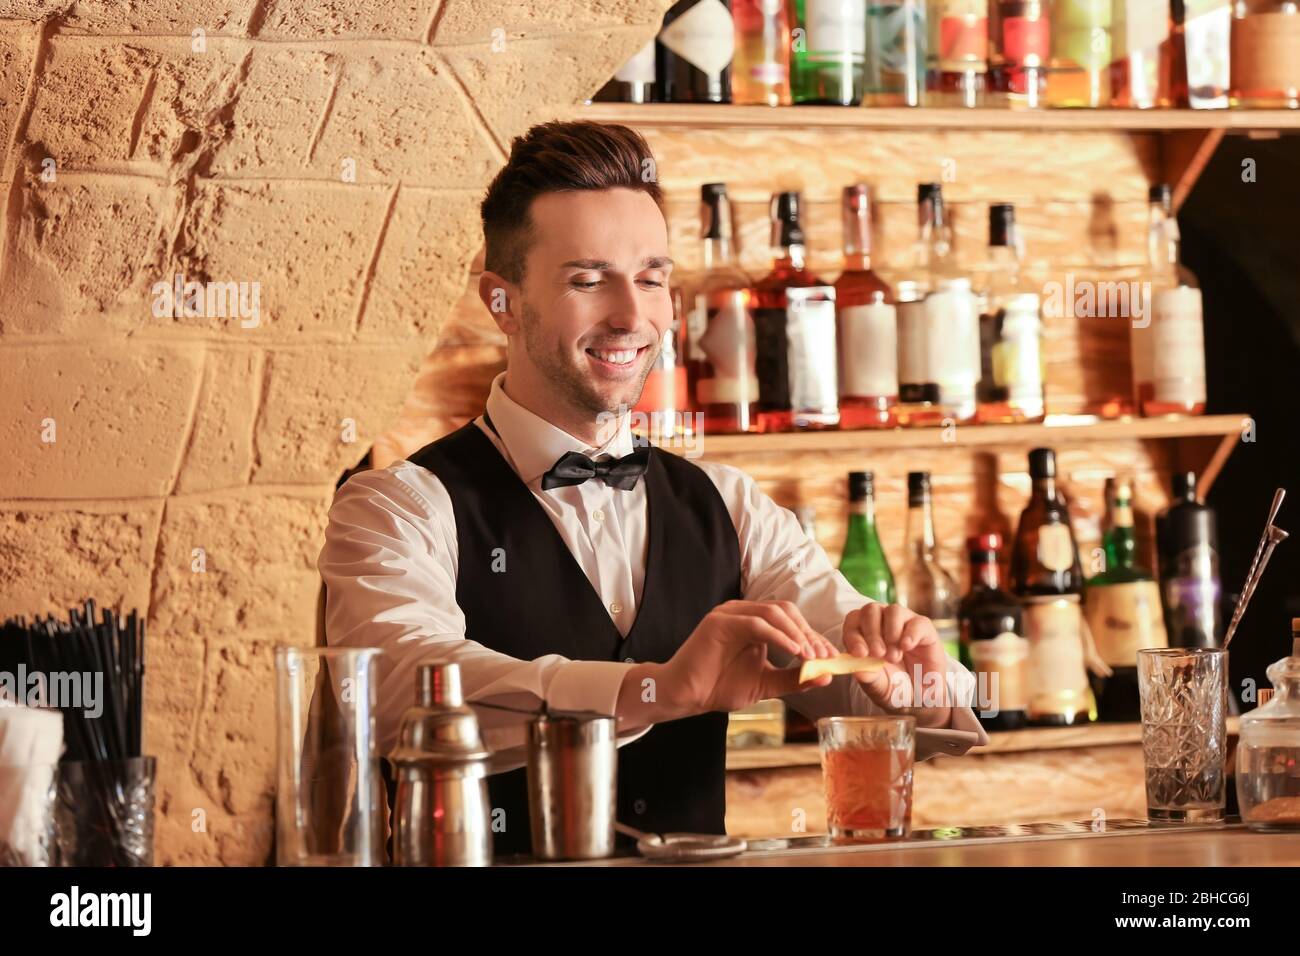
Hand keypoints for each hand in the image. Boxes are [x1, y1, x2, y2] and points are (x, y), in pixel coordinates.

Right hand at [651, 600, 838, 719]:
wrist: (686, 696)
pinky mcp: (720, 622)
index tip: (831, 657)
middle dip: (808, 633)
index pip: (791, 620)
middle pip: (786, 611)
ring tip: (811, 656)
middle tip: (824, 656)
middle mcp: (743, 612)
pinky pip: (756, 623)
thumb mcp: (766, 684)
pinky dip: (778, 635)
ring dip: (797, 634)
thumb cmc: (720, 687)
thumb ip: (794, 678)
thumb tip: (827, 677)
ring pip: (774, 613)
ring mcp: (730, 614)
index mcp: (753, 622)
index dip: (812, 636)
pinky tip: (793, 651)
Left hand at [841, 603, 951, 720]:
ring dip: (891, 633)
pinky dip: (910, 634)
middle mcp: (883, 622)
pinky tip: (906, 647)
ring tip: (893, 657)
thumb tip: (857, 671)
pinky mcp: (924, 629)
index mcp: (864, 632)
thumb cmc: (894, 686)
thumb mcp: (878, 686)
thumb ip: (868, 677)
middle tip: (877, 654)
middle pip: (871, 610)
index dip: (853, 635)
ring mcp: (904, 623)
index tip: (859, 653)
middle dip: (872, 633)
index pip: (853, 622)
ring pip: (893, 610)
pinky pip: (917, 622)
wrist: (921, 695)